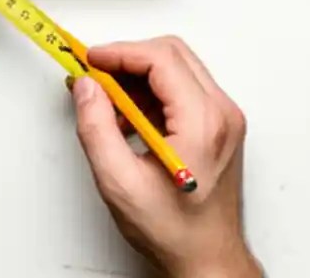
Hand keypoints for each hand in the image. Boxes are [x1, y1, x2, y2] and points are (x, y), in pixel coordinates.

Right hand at [70, 36, 259, 276]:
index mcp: (203, 123)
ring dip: (137, 77)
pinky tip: (127, 119)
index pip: (160, 59)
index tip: (89, 60)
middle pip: (172, 54)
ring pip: (177, 69)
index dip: (119, 53)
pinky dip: (151, 94)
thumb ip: (97, 128)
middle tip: (93, 75)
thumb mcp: (119, 182)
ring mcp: (223, 119)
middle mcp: (221, 114)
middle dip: (127, 59)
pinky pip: (182, 91)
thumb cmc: (175, 231)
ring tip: (107, 105)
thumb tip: (86, 88)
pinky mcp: (218, 126)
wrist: (207, 259)